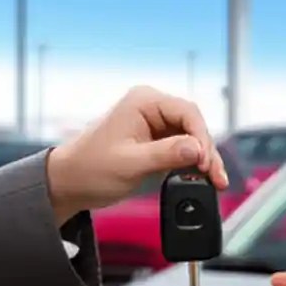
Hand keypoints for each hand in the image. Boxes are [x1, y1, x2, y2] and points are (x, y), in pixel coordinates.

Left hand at [45, 86, 228, 223]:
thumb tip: (198, 149)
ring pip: (194, 138)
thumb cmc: (90, 168)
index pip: (187, 112)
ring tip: (215, 181)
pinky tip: (203, 178)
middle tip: (215, 177)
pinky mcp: (158, 141)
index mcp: (143, 101)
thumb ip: (166, 154)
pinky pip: (185, 149)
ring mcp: (156, 124)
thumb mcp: (130, 163)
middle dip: (207, 152)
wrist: (71, 183)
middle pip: (195, 125)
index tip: (204, 162)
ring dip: (205, 160)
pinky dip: (195, 164)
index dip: (201, 137)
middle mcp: (152, 108)